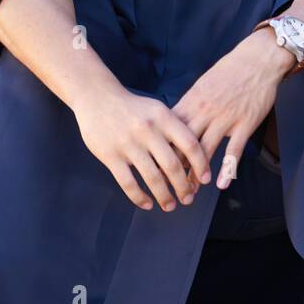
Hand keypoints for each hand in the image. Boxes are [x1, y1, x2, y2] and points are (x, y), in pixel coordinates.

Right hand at [72, 86, 210, 211]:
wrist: (98, 97)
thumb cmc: (134, 107)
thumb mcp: (158, 110)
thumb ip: (174, 129)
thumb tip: (194, 157)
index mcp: (164, 118)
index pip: (190, 145)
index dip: (201, 165)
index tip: (205, 179)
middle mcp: (148, 131)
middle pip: (172, 166)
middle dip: (183, 187)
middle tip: (189, 198)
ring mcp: (128, 144)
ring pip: (152, 177)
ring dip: (164, 196)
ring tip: (170, 206)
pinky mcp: (110, 155)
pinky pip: (128, 182)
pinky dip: (139, 197)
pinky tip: (147, 204)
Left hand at [172, 30, 293, 189]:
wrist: (258, 60)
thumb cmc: (230, 71)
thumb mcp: (203, 84)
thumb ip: (189, 105)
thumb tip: (174, 121)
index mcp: (191, 102)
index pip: (169, 132)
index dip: (160, 152)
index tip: (153, 168)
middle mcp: (204, 112)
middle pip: (183, 145)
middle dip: (173, 169)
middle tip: (168, 187)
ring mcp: (225, 118)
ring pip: (205, 151)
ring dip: (197, 174)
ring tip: (191, 191)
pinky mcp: (245, 123)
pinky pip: (233, 150)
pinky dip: (227, 169)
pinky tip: (222, 184)